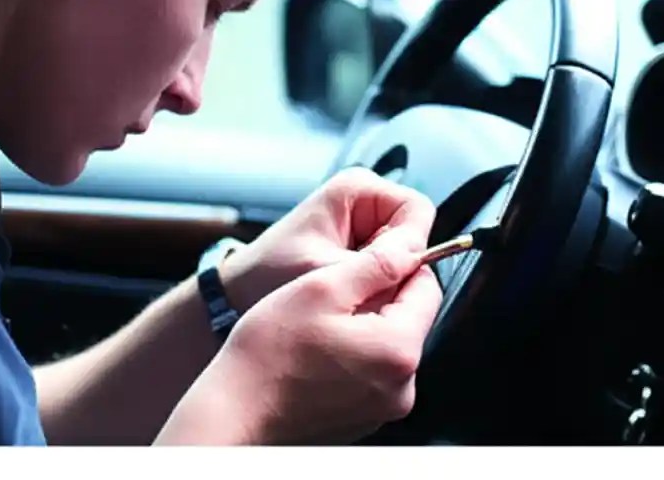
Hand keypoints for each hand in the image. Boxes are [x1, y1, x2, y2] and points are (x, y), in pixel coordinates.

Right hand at [159, 227, 442, 444]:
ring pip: (389, 344)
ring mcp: (383, 406)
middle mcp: (402, 386)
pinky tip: (317, 352)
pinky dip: (352, 356)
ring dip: (365, 326)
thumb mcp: (322, 287)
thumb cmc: (269, 353)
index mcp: (398, 349)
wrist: (236, 412)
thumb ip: (376, 263)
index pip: (427, 286)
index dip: (399, 263)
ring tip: (319, 325)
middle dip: (379, 298)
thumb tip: (412, 247)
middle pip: (409, 318)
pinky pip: (372, 373)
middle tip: (332, 292)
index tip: (367, 257)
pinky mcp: (364, 417)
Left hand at [219, 167, 437, 314]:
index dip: (412, 246)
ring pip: (402, 256)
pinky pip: (386, 268)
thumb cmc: (268, 277)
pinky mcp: (357, 249)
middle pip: (412, 234)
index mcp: (357, 188)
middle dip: (396, 266)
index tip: (388, 273)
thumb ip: (378, 266)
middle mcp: (363, 200)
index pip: (418, 210)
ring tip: (348, 295)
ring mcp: (362, 224)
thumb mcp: (327, 272)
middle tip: (361, 290)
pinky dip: (373, 287)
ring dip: (383, 280)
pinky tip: (347, 298)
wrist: (237, 297)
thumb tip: (424, 263)